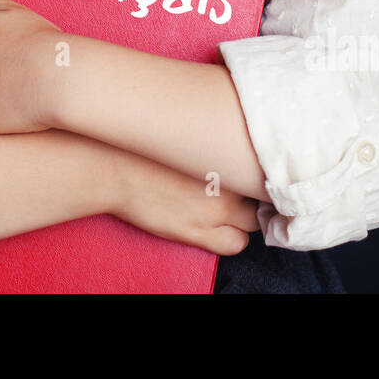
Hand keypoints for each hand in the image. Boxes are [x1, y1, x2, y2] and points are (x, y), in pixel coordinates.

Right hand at [112, 150, 259, 255]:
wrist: (115, 168)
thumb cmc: (146, 146)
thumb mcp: (188, 134)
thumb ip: (213, 138)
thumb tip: (228, 136)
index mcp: (224, 153)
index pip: (262, 165)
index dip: (257, 170)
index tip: (251, 171)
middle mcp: (226, 182)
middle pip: (261, 193)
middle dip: (253, 192)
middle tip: (240, 189)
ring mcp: (214, 210)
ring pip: (254, 222)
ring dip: (246, 217)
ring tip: (230, 209)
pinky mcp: (197, 232)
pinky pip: (236, 244)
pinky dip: (234, 237)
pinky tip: (222, 228)